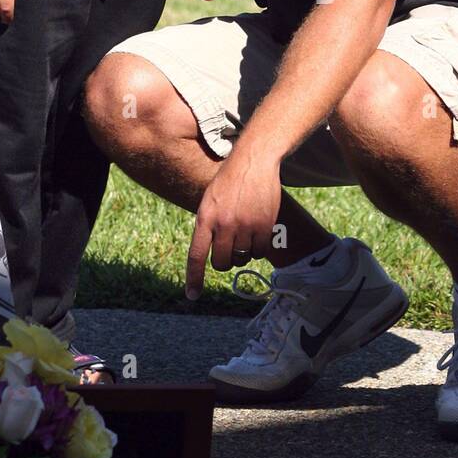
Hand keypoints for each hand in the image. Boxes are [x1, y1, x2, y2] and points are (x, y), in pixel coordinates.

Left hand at [185, 148, 281, 299]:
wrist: (253, 161)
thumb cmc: (229, 181)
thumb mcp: (209, 200)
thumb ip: (208, 225)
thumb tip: (211, 253)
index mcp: (205, 217)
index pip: (196, 255)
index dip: (194, 278)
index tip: (193, 296)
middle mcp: (224, 224)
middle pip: (222, 262)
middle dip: (225, 262)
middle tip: (229, 252)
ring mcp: (245, 225)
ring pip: (242, 258)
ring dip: (243, 253)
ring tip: (244, 233)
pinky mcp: (264, 225)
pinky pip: (260, 251)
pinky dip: (258, 248)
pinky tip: (257, 232)